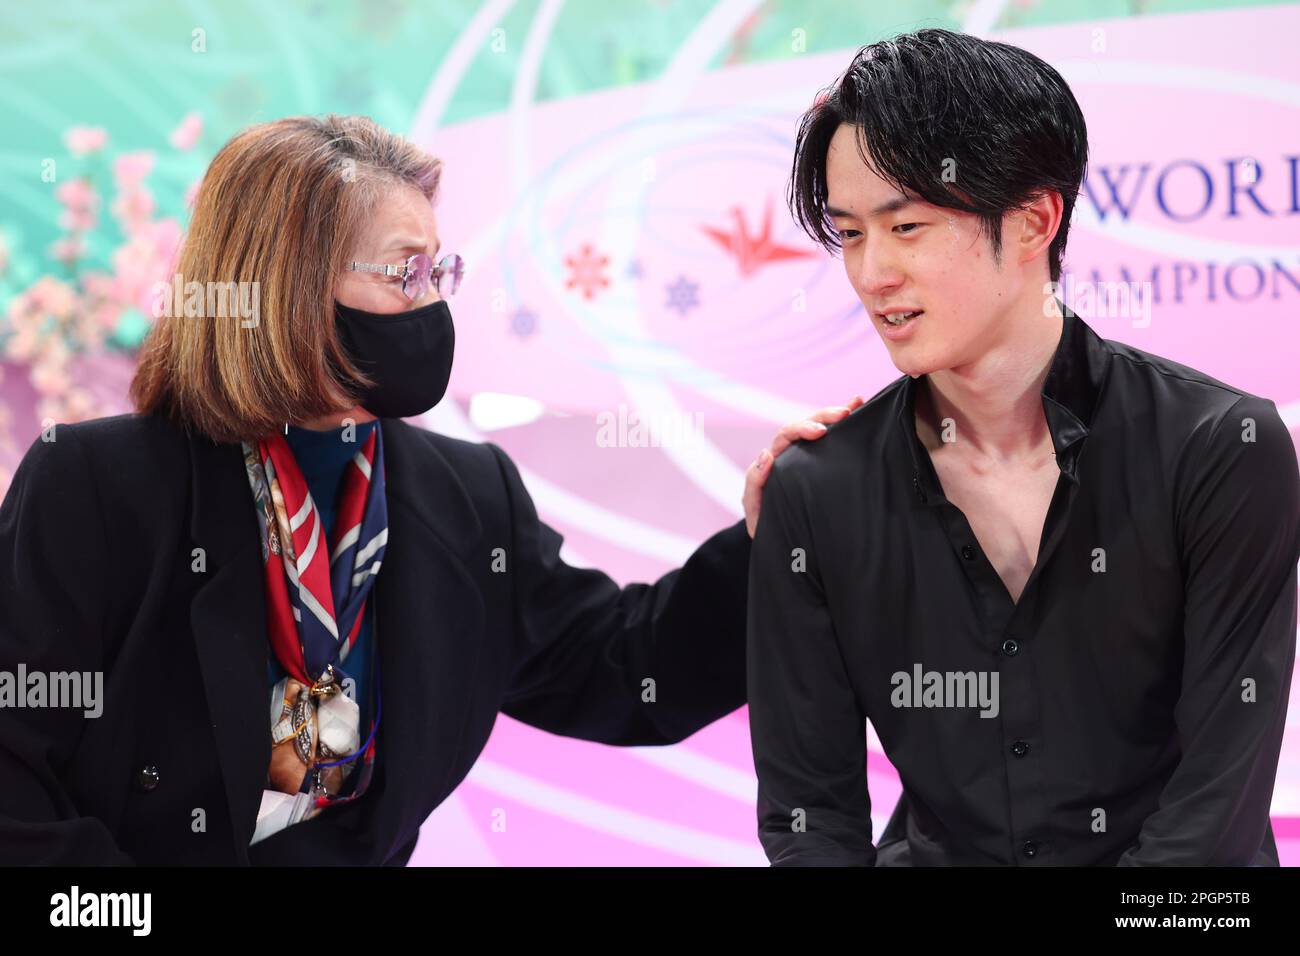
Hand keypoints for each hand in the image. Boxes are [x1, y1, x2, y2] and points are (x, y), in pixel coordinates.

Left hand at [742, 395, 864, 537]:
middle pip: (805, 426)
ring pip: (821, 429)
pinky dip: (845, 423)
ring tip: (856, 404)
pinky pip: (833, 440)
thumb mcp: (755, 506)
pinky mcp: (824, 464)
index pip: (786, 436)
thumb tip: (766, 454)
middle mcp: (791, 454)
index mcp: (775, 461)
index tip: (820, 432)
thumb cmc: (767, 523)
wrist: (781, 540)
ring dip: (837, 415)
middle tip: (843, 414)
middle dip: (823, 417)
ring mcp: (808, 458)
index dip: (801, 429)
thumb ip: (755, 482)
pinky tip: (859, 405)